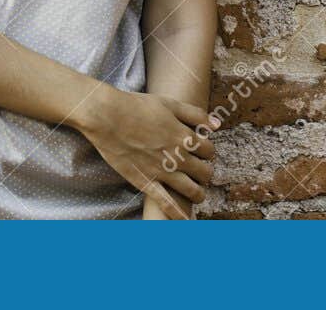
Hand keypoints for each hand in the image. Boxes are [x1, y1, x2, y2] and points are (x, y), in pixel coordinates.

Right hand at [77, 84, 215, 218]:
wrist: (108, 116)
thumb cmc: (138, 106)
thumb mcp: (170, 104)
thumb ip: (196, 114)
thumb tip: (217, 125)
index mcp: (184, 136)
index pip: (209, 150)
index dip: (208, 152)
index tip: (202, 152)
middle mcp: (177, 156)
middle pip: (204, 171)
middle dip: (206, 173)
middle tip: (201, 173)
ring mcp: (162, 171)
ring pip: (191, 189)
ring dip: (199, 194)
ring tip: (198, 195)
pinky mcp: (145, 181)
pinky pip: (165, 202)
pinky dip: (177, 214)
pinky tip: (184, 221)